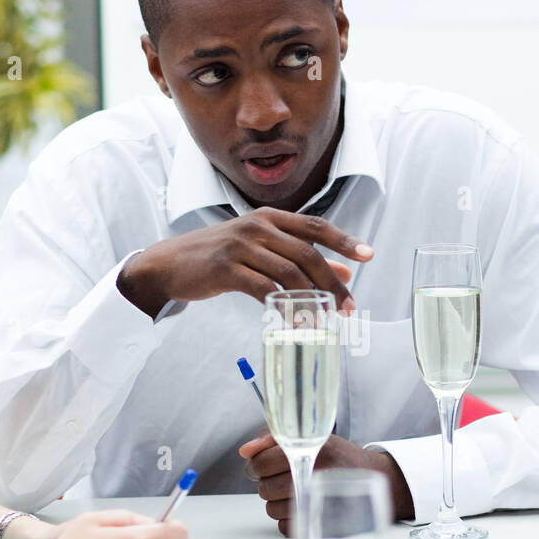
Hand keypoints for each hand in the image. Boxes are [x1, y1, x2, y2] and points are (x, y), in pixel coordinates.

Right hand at [117, 208, 372, 316]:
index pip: (315, 226)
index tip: (369, 255)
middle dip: (332, 282)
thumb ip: (298, 256)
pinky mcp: (226, 268)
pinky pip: (264, 289)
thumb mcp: (260, 249)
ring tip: (325, 320)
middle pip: (307, 253)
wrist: (170, 264)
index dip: (344, 241)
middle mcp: (257, 225)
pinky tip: (294, 321)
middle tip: (349, 306)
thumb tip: (343, 270)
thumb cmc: (219, 256)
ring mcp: (241, 245)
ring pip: (288, 273)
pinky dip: (283, 307)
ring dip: (311, 300)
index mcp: (269, 217)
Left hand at [238, 431, 413, 532]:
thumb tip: (244, 451)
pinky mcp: (322, 525)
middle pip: (265, 489)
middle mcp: (317, 475)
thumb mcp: (312, 437)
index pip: (262, 463)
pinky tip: (303, 507)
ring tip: (294, 493)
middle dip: (268, 484)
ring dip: (277, 503)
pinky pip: (284, 527)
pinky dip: (288, 519)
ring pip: (272, 510)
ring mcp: (320, 503)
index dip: (257, 466)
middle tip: (282, 479)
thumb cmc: (337, 457)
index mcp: (312, 450)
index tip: (264, 466)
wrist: (377, 478)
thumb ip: (273, 438)